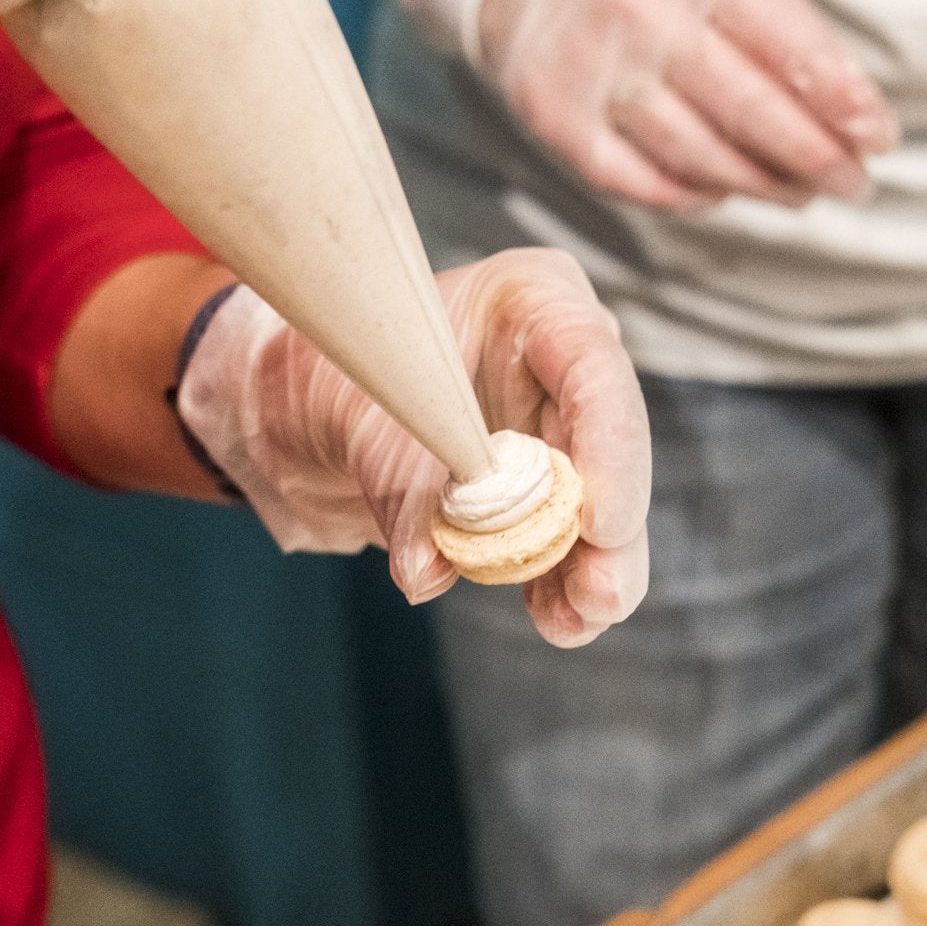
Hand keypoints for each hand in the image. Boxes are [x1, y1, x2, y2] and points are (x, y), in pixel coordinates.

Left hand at [176, 248, 650, 647]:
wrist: (314, 414)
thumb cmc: (343, 380)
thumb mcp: (360, 422)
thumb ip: (401, 495)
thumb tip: (426, 574)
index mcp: (533, 302)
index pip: (592, 365)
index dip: (608, 446)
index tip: (596, 520)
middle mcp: (565, 365)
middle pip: (612, 447)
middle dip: (610, 531)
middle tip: (600, 594)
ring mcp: (565, 430)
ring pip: (601, 505)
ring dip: (591, 572)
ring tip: (571, 623)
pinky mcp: (551, 491)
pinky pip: (570, 543)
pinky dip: (562, 585)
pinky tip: (557, 620)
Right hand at [478, 0, 895, 211]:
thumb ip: (781, 29)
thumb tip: (850, 116)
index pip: (789, 47)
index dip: (843, 103)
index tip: (877, 139)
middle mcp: (640, 14)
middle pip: (750, 112)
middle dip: (814, 158)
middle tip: (851, 184)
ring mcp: (592, 71)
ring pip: (698, 157)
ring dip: (760, 184)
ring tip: (798, 193)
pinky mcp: (557, 118)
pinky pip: (639, 182)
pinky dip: (690, 196)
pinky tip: (722, 192)